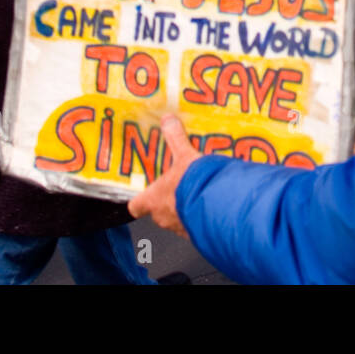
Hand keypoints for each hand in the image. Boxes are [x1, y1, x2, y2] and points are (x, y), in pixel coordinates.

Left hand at [128, 114, 200, 237]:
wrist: (219, 205)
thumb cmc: (194, 183)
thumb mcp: (184, 155)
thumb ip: (175, 138)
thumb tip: (168, 120)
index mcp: (153, 199)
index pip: (135, 206)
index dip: (138, 199)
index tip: (141, 194)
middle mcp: (163, 217)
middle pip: (158, 211)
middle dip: (167, 200)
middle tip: (177, 186)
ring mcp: (180, 228)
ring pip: (177, 219)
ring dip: (185, 208)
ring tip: (197, 192)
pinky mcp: (198, 234)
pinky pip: (196, 225)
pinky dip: (200, 216)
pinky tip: (210, 203)